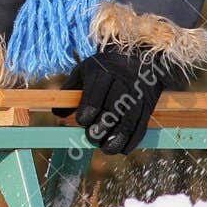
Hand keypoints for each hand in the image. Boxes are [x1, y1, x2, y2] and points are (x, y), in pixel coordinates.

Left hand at [53, 49, 172, 154]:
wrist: (139, 56)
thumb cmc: (104, 67)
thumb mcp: (85, 71)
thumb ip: (70, 90)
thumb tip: (57, 113)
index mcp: (103, 72)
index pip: (96, 92)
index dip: (88, 109)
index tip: (82, 121)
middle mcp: (123, 81)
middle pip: (115, 106)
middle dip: (103, 124)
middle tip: (92, 138)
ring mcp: (138, 93)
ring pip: (130, 118)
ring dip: (119, 137)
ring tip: (107, 149)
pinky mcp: (148, 104)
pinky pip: (142, 123)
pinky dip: (134, 139)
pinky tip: (124, 149)